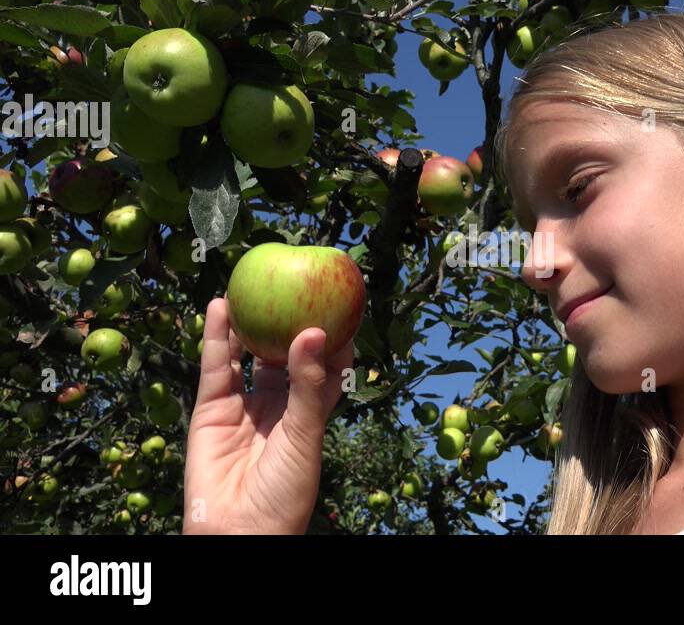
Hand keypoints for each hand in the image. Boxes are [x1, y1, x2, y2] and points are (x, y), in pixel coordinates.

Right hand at [183, 297, 353, 533]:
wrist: (238, 531)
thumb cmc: (286, 489)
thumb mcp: (306, 434)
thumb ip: (309, 384)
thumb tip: (316, 331)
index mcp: (311, 414)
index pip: (326, 367)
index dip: (333, 337)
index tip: (341, 302)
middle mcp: (279, 405)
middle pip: (285, 356)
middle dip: (289, 322)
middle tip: (294, 282)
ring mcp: (244, 406)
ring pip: (249, 356)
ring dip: (250, 322)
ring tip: (253, 284)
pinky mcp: (212, 410)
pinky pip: (217, 367)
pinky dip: (218, 337)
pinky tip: (221, 306)